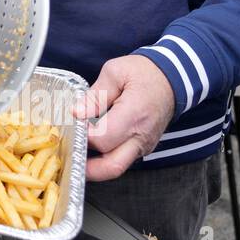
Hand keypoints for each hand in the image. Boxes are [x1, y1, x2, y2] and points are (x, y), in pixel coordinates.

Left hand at [73, 54, 176, 180]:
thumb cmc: (144, 72)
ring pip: (116, 167)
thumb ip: (95, 95)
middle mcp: (141, 137)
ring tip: (74, 152)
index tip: (67, 126)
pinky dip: (103, 159)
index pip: (102, 140)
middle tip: (66, 155)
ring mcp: (144, 145)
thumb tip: (76, 113)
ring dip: (94, 166)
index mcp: (134, 115)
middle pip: (111, 167)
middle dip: (86, 168)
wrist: (172, 78)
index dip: (81, 137)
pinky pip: (121, 159)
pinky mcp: (142, 147)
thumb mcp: (115, 72)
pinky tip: (88, 148)